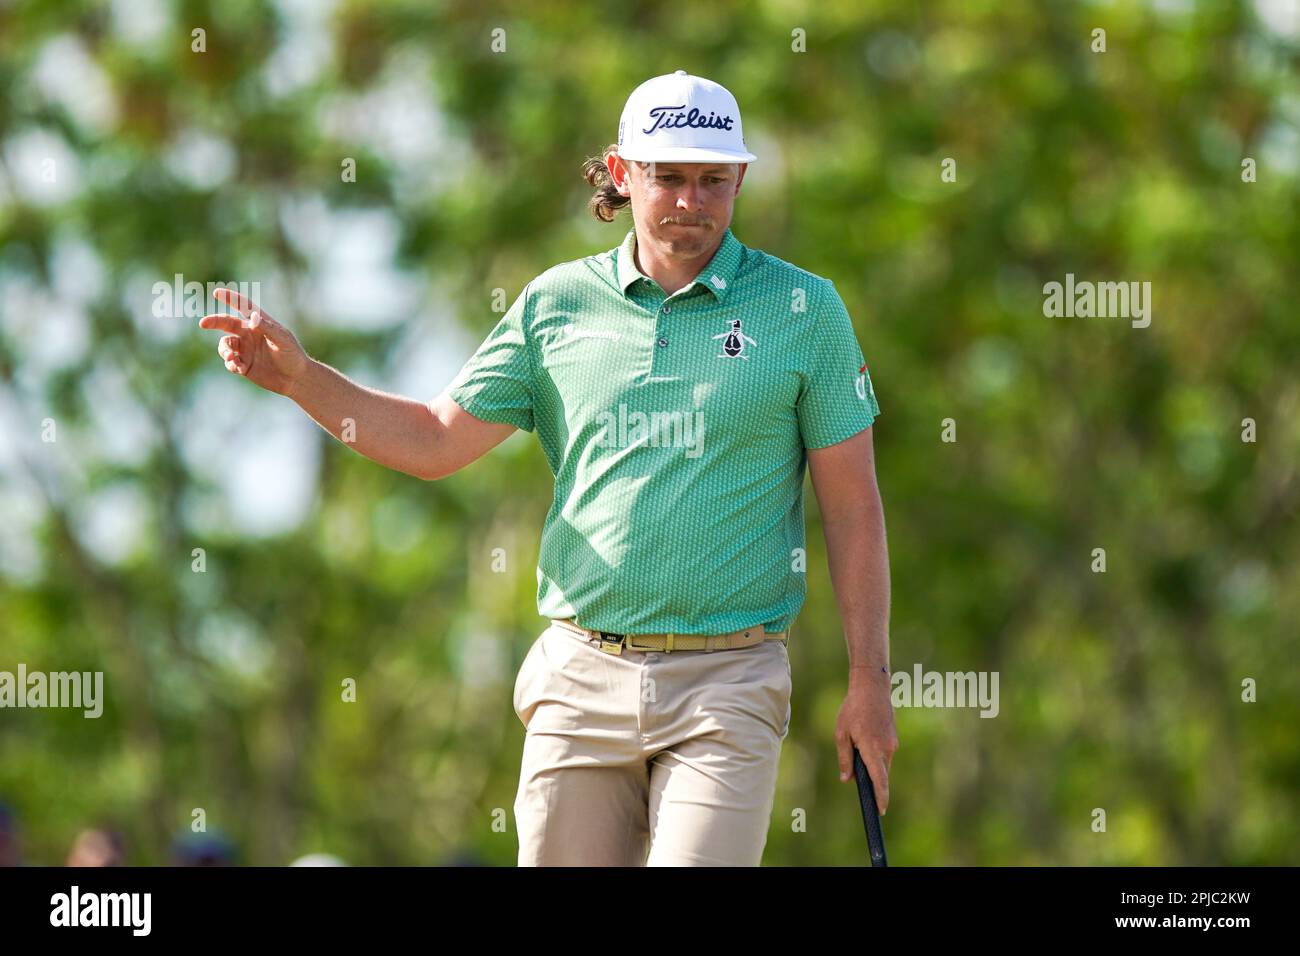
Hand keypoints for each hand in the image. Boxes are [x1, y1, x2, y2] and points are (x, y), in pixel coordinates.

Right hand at [198, 288, 308, 397]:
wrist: (296, 378)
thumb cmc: (292, 354)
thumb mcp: (282, 340)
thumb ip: (267, 328)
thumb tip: (252, 318)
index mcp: (259, 323)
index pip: (243, 307)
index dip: (230, 298)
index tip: (217, 292)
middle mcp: (249, 334)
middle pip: (226, 324)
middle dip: (213, 322)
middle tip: (203, 323)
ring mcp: (245, 350)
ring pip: (225, 345)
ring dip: (224, 350)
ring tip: (232, 357)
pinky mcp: (243, 365)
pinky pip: (229, 362)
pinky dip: (231, 364)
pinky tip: (240, 368)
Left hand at [835, 666, 898, 814]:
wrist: (872, 688)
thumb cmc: (852, 710)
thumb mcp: (841, 734)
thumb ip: (845, 758)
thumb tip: (846, 779)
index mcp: (872, 748)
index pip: (880, 779)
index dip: (881, 797)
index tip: (881, 811)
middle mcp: (886, 748)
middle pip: (880, 774)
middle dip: (871, 780)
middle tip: (856, 776)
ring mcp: (892, 743)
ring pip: (882, 764)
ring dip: (871, 764)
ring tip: (856, 743)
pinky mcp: (893, 738)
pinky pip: (884, 754)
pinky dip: (875, 755)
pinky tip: (863, 739)